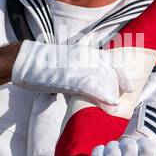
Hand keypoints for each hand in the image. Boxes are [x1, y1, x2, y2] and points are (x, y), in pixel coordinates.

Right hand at [10, 41, 127, 104]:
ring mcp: (79, 67)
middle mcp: (85, 57)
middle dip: (121, 84)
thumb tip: (85, 82)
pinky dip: (105, 95)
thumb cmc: (45, 64)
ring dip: (114, 92)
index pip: (110, 60)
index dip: (121, 73)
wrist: (27, 61)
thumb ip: (79, 68)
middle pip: (112, 70)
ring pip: (106, 79)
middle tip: (128, 95)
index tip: (128, 84)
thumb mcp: (67, 60)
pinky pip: (94, 87)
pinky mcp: (72, 77)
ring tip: (119, 104)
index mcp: (85, 51)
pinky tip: (113, 103)